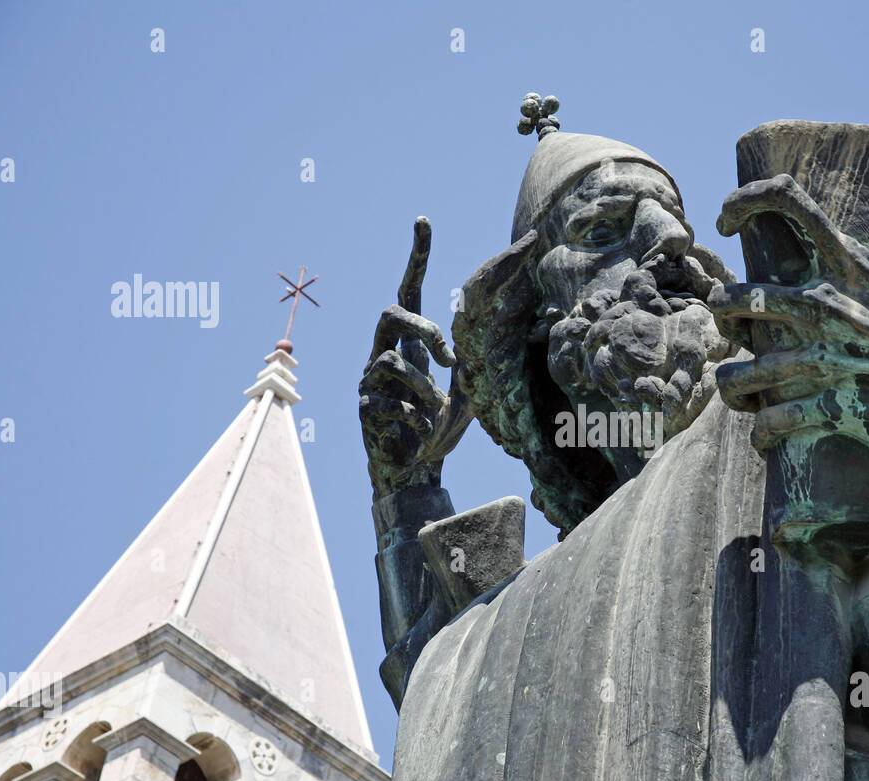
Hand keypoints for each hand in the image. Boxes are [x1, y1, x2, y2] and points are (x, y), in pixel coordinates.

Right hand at [359, 218, 472, 497]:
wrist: (416, 470)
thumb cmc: (440, 426)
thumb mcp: (469, 390)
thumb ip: (475, 361)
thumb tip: (505, 329)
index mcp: (411, 343)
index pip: (410, 291)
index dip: (417, 258)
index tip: (424, 222)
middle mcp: (386, 352)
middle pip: (392, 312)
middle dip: (422, 327)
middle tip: (449, 355)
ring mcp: (370, 379)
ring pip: (394, 360)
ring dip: (427, 390)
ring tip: (439, 414)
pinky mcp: (364, 407)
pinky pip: (388, 400)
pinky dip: (414, 419)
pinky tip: (419, 433)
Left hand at [708, 172, 868, 484]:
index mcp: (860, 270)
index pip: (794, 207)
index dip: (748, 200)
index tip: (727, 217)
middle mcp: (839, 309)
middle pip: (746, 296)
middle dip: (722, 308)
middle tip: (726, 321)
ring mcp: (837, 361)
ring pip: (748, 371)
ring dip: (733, 383)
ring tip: (737, 391)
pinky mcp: (842, 409)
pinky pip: (777, 420)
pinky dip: (763, 430)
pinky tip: (764, 435)